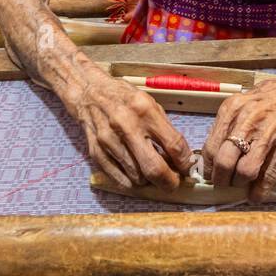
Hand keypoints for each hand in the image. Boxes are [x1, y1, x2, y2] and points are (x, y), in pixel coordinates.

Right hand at [62, 72, 192, 190]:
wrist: (89, 92)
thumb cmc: (123, 97)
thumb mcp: (150, 103)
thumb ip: (165, 129)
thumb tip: (181, 157)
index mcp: (144, 110)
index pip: (173, 144)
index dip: (185, 162)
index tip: (187, 168)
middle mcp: (126, 126)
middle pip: (154, 168)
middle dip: (169, 182)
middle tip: (174, 183)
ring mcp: (109, 141)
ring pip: (137, 177)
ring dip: (150, 181)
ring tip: (153, 173)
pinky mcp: (96, 152)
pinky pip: (119, 179)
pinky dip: (132, 182)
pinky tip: (137, 175)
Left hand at [201, 77, 275, 201]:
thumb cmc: (271, 97)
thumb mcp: (243, 102)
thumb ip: (228, 124)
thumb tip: (214, 153)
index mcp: (232, 108)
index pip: (211, 147)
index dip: (208, 167)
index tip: (209, 174)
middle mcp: (247, 120)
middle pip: (225, 161)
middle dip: (221, 179)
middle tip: (222, 184)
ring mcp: (268, 132)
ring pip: (245, 170)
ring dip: (240, 184)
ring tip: (240, 184)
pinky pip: (269, 173)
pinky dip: (261, 189)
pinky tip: (257, 195)